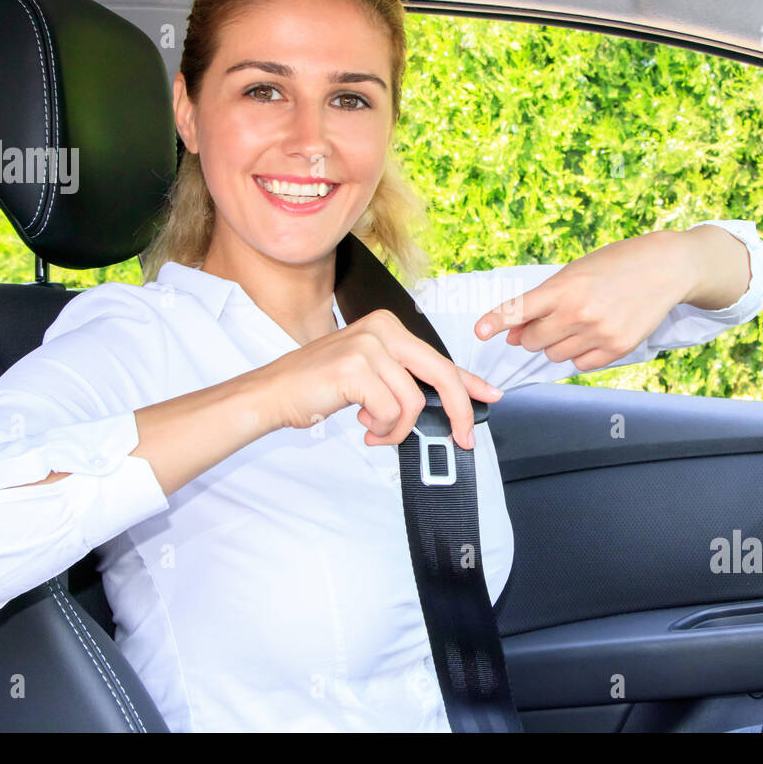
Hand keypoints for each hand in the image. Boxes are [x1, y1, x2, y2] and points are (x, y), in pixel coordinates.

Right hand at [254, 309, 502, 450]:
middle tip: (462, 438)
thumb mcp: (368, 375)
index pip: (439, 357)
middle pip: (440, 373)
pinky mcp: (355, 369)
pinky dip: (381, 428)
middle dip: (457, 411)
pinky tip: (362, 425)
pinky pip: (390, 412)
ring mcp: (368, 346)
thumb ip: (403, 382)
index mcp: (387, 326)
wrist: (272, 393)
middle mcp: (381, 328)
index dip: (469, 382)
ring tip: (375, 431)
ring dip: (397, 428)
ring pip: (412, 401)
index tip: (490, 396)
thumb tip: (440, 404)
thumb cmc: (317, 386)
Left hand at [473, 232, 688, 371]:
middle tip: (549, 320)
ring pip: (553, 355)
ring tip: (578, 321)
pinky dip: (579, 354)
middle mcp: (579, 313)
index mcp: (564, 287)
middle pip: (531, 341)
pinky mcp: (617, 348)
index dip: (495, 321)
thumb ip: (543, 302)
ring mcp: (599, 333)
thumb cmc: (616, 265)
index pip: (519, 309)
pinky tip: (593, 333)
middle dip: (532, 334)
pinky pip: (579, 365)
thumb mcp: (574, 272)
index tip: (479, 332)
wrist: (665, 268)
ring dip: (556, 343)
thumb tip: (514, 333)